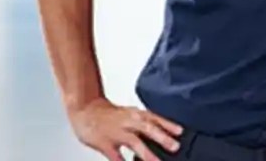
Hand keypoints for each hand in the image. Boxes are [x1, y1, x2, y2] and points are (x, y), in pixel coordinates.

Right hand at [68, 98, 183, 160]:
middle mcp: (128, 122)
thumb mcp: (129, 114)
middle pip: (147, 128)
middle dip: (162, 137)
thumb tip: (164, 135)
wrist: (84, 109)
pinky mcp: (105, 144)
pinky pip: (116, 157)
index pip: (154, 118)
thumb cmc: (108, 114)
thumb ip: (145, 124)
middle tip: (175, 146)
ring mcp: (116, 133)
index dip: (168, 125)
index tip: (181, 132)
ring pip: (134, 142)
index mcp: (135, 114)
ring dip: (148, 153)